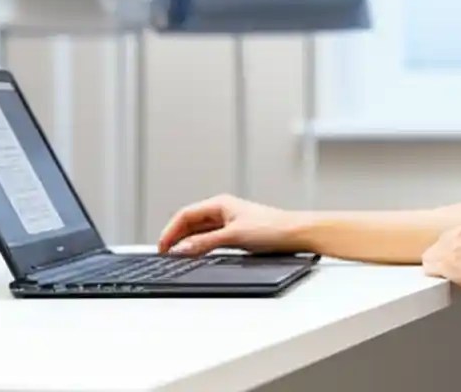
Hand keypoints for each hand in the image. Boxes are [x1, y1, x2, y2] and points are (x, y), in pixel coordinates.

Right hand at [157, 194, 305, 256]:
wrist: (297, 234)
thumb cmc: (272, 228)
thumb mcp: (233, 236)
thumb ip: (205, 243)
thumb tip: (181, 249)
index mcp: (220, 204)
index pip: (185, 215)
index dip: (170, 231)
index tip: (162, 248)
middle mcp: (223, 210)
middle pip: (190, 222)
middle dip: (176, 237)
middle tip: (165, 255)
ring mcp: (230, 222)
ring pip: (200, 231)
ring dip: (187, 243)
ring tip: (177, 257)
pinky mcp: (237, 233)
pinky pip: (211, 238)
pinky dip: (200, 246)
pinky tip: (197, 255)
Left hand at [422, 221, 460, 310]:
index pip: (449, 238)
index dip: (453, 255)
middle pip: (437, 247)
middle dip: (444, 261)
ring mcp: (454, 246)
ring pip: (431, 258)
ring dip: (441, 271)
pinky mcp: (450, 264)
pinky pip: (430, 271)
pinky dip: (437, 280)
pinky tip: (455, 287)